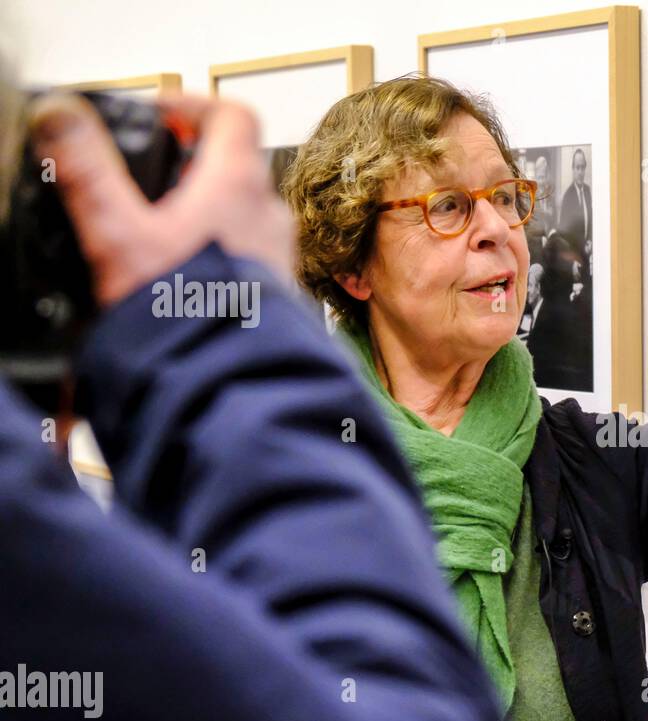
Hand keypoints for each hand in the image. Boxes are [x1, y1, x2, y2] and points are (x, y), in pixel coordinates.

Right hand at [29, 93, 292, 308]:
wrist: (230, 381)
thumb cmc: (185, 312)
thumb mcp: (119, 234)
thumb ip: (89, 171)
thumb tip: (62, 116)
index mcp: (238, 185)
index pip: (232, 116)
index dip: (194, 106)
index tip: (161, 117)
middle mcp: (269, 215)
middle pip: (234, 168)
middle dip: (189, 172)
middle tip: (148, 188)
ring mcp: (279, 255)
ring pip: (241, 216)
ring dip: (203, 217)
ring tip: (159, 240)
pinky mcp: (277, 293)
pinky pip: (248, 258)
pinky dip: (217, 257)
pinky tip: (184, 283)